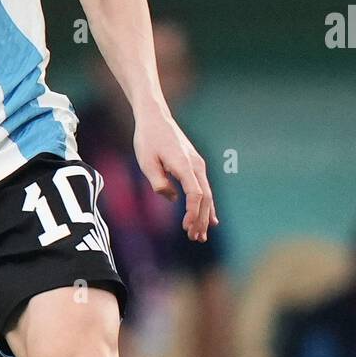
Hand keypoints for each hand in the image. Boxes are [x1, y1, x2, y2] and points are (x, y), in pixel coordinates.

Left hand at [133, 105, 217, 241]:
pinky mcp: (195, 165)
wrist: (155, 118)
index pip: (195, 194)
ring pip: (207, 194)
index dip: (192, 213)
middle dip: (200, 220)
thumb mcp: (146, 161)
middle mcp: (196, 165)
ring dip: (204, 215)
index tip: (186, 228)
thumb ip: (158, 182)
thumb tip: (172, 198)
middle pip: (205, 198)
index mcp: (184, 165)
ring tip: (200, 235)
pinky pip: (204, 188)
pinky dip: (206, 205)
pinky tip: (210, 219)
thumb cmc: (148, 139)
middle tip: (195, 238)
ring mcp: (198, 164)